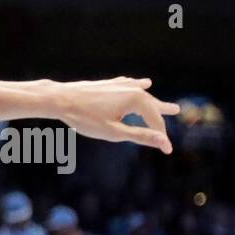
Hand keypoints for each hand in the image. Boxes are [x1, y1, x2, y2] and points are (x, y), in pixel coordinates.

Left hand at [48, 76, 176, 152]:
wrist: (59, 99)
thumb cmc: (85, 118)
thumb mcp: (114, 132)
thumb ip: (141, 136)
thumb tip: (165, 142)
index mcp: (135, 99)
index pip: (155, 121)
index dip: (162, 137)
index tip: (167, 151)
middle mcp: (130, 89)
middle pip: (151, 106)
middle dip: (161, 117)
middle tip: (174, 118)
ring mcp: (119, 84)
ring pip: (142, 96)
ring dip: (156, 101)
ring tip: (171, 106)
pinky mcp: (109, 84)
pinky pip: (130, 85)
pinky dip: (139, 87)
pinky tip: (144, 83)